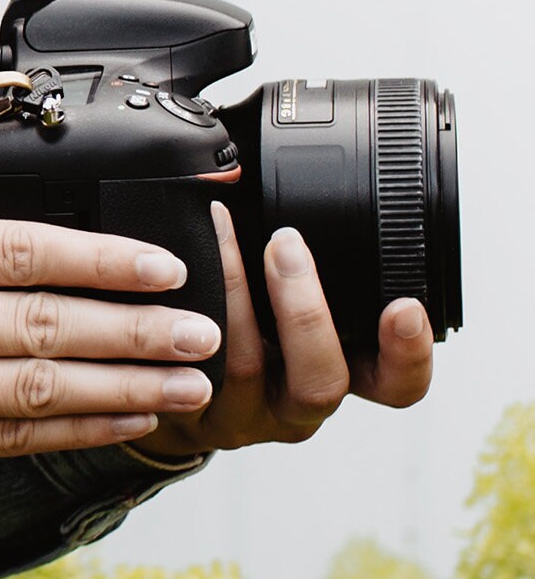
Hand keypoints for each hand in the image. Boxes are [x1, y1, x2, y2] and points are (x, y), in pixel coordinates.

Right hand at [0, 191, 221, 504]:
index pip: (16, 251)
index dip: (100, 260)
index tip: (163, 268)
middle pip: (43, 324)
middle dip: (137, 331)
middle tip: (203, 332)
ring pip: (39, 389)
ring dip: (126, 387)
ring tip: (190, 384)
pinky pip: (12, 440)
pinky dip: (78, 430)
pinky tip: (127, 420)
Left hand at [137, 204, 434, 456]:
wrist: (172, 386)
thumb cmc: (246, 330)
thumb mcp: (291, 303)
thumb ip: (312, 259)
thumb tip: (308, 162)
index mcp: (340, 375)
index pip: (397, 385)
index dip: (408, 353)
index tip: (402, 306)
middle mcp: (297, 404)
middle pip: (322, 381)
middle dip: (305, 310)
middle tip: (285, 245)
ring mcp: (243, 416)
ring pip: (244, 369)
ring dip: (233, 293)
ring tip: (218, 229)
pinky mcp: (188, 413)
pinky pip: (183, 370)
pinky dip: (177, 317)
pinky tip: (169, 275)